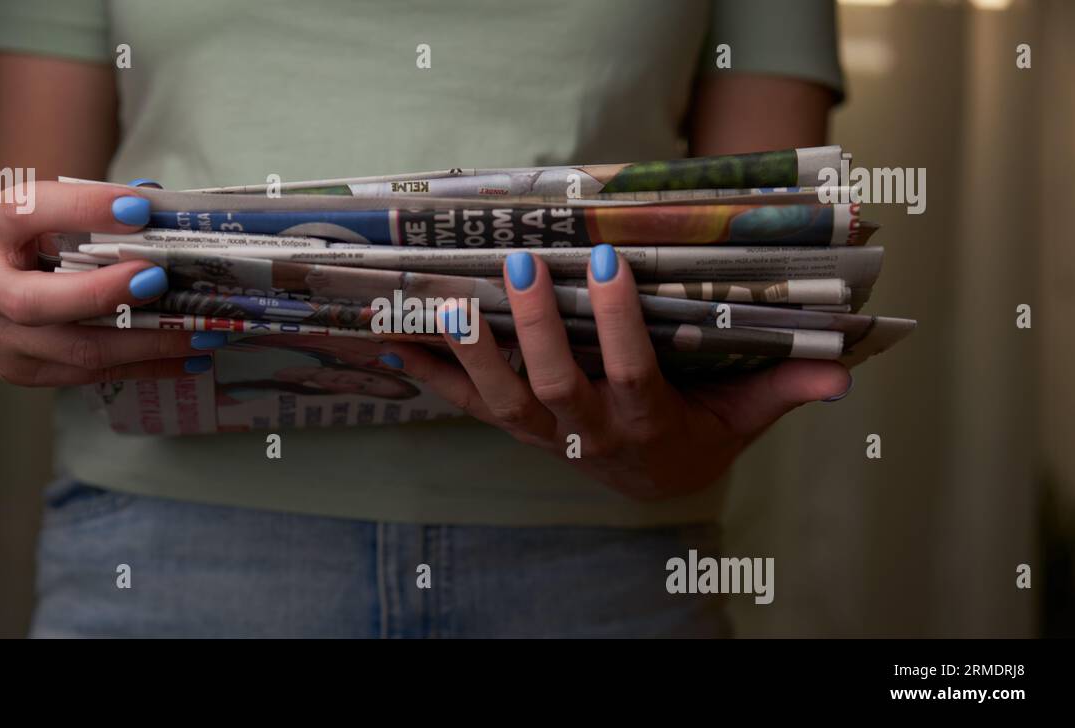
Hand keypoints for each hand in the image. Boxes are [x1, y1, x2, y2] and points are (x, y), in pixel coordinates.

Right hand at [0, 179, 225, 385]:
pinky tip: (189, 358)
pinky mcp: (22, 370)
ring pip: (75, 349)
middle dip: (103, 294)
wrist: (5, 276)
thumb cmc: (44, 236)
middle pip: (37, 302)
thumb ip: (107, 205)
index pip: (28, 211)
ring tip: (198, 331)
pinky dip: (146, 365)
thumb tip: (165, 211)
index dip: (84, 209)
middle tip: (158, 280)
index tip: (140, 209)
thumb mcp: (62, 209)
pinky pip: (91, 374)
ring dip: (145, 342)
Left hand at [380, 245, 851, 500]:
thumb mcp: (745, 416)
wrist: (654, 481)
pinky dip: (427, 374)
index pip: (630, 372)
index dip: (616, 322)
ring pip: (498, 398)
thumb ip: (784, 390)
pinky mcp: (511, 426)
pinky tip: (390, 339)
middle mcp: (586, 433)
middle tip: (518, 261)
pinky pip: (463, 404)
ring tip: (440, 300)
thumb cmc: (701, 433)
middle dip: (532, 326)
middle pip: (551, 383)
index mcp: (646, 422)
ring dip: (466, 351)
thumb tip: (841, 375)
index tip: (604, 260)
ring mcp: (542, 433)